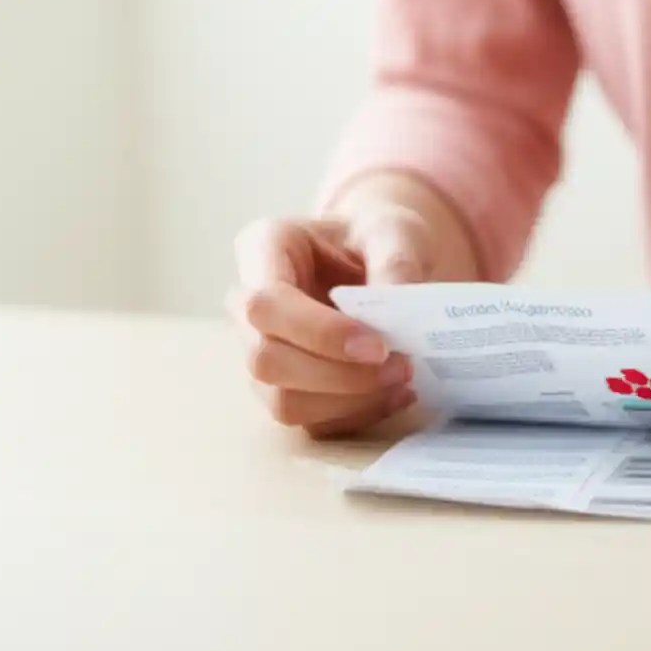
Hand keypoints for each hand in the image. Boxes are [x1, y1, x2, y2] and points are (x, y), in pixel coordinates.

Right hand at [229, 189, 454, 435]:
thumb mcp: (394, 230)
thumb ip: (395, 263)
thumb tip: (398, 312)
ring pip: (283, 401)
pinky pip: (310, 420)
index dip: (319, 333)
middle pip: (266, 361)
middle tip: (403, 366)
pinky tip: (395, 394)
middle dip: (339, 376)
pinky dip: (357, 414)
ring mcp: (260, 350)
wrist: (377, 256)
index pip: (267, 304)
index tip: (378, 346)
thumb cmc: (376, 235)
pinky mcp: (284, 385)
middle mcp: (247, 304)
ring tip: (403, 380)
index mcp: (262, 248)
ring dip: (349, 402)